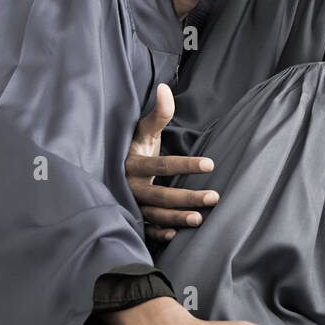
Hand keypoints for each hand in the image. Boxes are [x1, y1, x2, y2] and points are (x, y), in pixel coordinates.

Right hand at [126, 83, 218, 243]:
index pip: (162, 165)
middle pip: (159, 195)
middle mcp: (129, 186)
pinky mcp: (132, 217)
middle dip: (187, 197)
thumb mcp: (143, 132)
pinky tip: (176, 236)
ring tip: (200, 219)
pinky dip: (159, 234)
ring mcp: (130, 203)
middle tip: (214, 197)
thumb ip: (158, 114)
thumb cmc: (134, 148)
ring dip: (176, 218)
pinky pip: (145, 229)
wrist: (110, 168)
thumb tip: (165, 88)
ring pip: (154, 214)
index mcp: (132, 163)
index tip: (211, 164)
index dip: (185, 165)